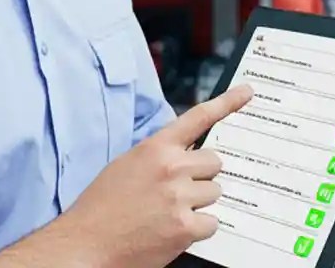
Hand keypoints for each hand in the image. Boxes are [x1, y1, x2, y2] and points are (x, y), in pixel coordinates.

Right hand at [62, 84, 254, 267]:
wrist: (86, 242)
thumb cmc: (102, 206)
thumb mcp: (126, 165)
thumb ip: (159, 156)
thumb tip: (186, 157)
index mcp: (155, 148)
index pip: (197, 118)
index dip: (226, 102)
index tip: (248, 92)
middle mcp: (171, 168)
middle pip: (214, 163)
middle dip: (201, 176)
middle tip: (177, 191)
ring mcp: (180, 197)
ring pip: (214, 193)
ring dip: (198, 203)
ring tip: (168, 213)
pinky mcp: (186, 227)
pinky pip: (211, 223)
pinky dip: (197, 229)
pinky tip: (172, 231)